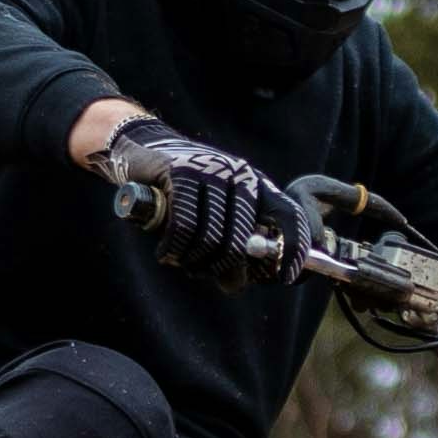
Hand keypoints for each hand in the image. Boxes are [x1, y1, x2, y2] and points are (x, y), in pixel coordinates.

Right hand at [91, 116, 295, 288]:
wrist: (143, 153)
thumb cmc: (182, 196)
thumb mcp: (212, 220)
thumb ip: (228, 249)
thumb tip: (235, 284)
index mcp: (257, 185)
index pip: (289, 216)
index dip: (294, 249)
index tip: (285, 278)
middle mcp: (241, 175)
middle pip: (242, 242)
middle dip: (221, 269)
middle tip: (202, 271)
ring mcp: (213, 171)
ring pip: (212, 239)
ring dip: (193, 262)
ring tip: (181, 261)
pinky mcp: (182, 173)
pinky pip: (184, 228)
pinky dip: (174, 249)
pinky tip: (166, 253)